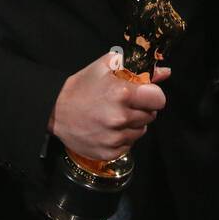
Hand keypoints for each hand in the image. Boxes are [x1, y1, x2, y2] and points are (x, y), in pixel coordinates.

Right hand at [48, 54, 170, 160]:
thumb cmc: (81, 87)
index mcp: (122, 94)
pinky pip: (129, 145)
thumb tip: (164, 72)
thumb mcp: (105, 67)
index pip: (159, 99)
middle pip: (151, 116)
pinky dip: (122, 138)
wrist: (54, 111)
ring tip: (115, 116)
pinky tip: (108, 129)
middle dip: (142, 109)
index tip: (144, 94)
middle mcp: (120, 118)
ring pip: (141, 131)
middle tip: (125, 104)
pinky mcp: (109, 152)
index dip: (153, 95)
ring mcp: (115, 138)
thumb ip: (136, 67)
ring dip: (133, 124)